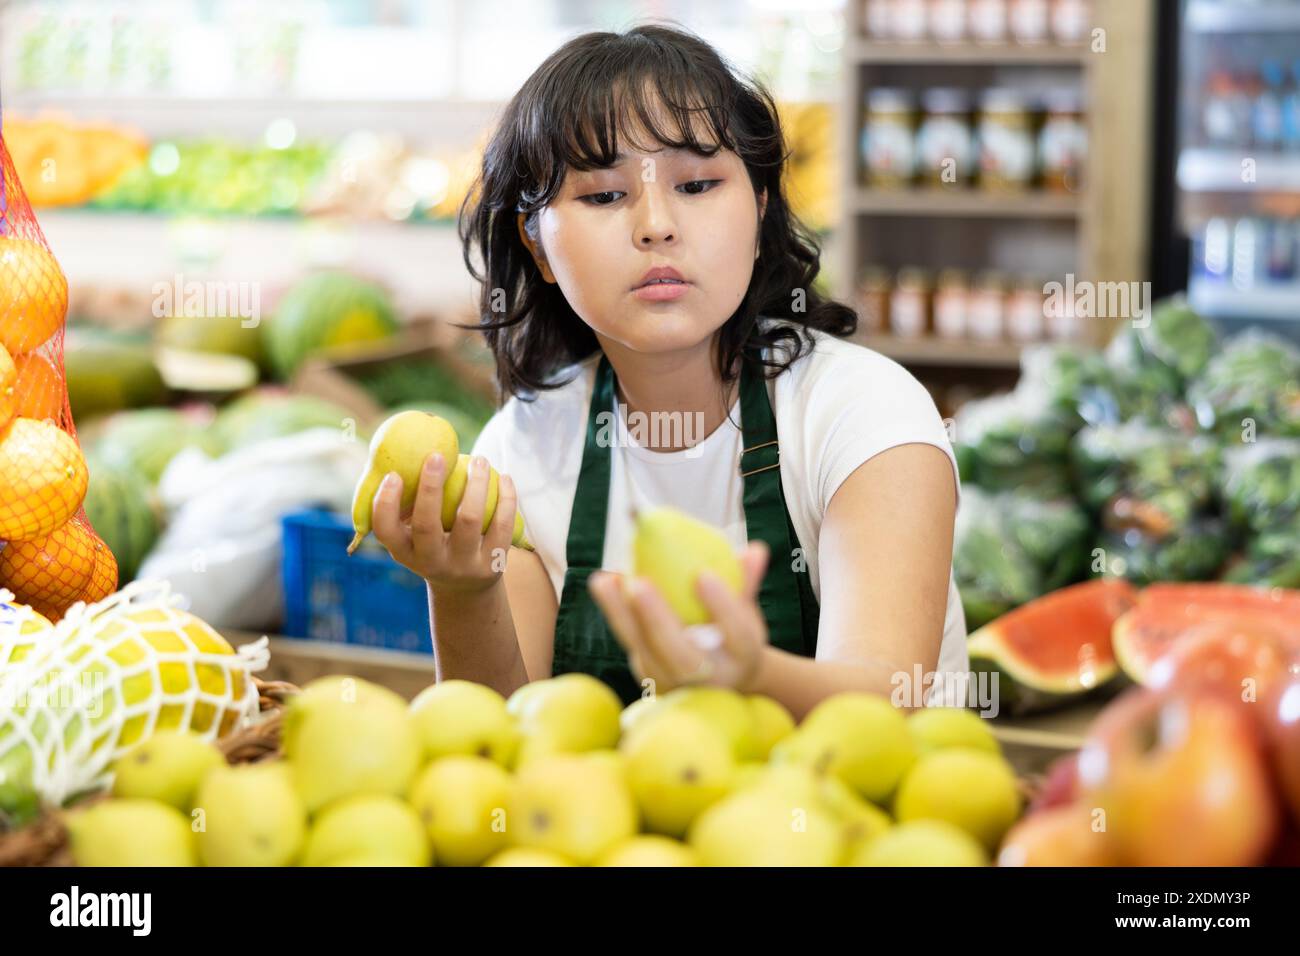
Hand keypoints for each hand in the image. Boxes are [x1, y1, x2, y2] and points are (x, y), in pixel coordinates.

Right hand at [371, 453, 517, 593]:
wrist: (465, 586)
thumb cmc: (434, 544)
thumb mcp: (414, 534)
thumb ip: (407, 504)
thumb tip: (404, 453)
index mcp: (405, 553)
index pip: (386, 531)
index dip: (386, 503)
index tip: (394, 474)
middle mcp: (431, 563)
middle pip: (427, 525)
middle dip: (430, 487)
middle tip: (437, 455)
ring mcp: (463, 565)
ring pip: (469, 520)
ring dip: (475, 484)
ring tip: (479, 459)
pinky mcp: (492, 565)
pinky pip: (502, 525)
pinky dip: (506, 498)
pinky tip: (505, 478)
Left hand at [588, 541, 770, 694]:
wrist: (719, 681)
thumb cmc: (732, 637)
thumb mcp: (746, 614)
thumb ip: (746, 583)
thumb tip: (755, 550)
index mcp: (742, 659)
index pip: (737, 637)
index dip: (722, 606)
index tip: (704, 575)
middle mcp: (708, 678)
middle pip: (682, 656)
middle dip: (658, 620)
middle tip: (639, 584)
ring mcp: (674, 680)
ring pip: (645, 651)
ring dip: (622, 614)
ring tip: (605, 580)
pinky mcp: (648, 674)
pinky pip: (630, 643)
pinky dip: (616, 614)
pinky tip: (605, 584)